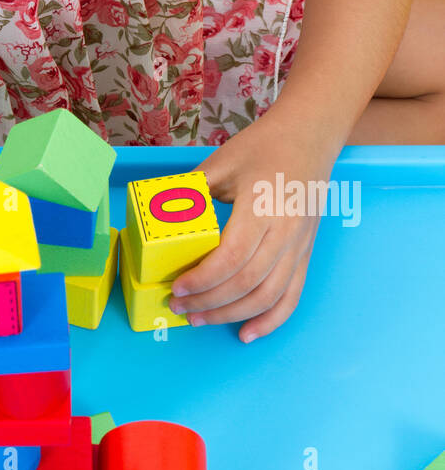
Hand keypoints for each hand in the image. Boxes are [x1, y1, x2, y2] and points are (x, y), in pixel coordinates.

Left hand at [167, 112, 340, 341]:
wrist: (310, 137)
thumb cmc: (263, 146)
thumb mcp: (222, 163)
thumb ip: (191, 191)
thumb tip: (158, 216)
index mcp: (263, 208)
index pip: (232, 257)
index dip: (203, 279)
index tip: (176, 286)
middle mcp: (287, 232)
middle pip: (248, 283)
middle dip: (210, 302)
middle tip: (179, 307)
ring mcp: (300, 246)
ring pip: (269, 296)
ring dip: (233, 315)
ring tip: (201, 320)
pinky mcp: (306, 253)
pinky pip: (292, 295)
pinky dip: (271, 320)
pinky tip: (247, 333)